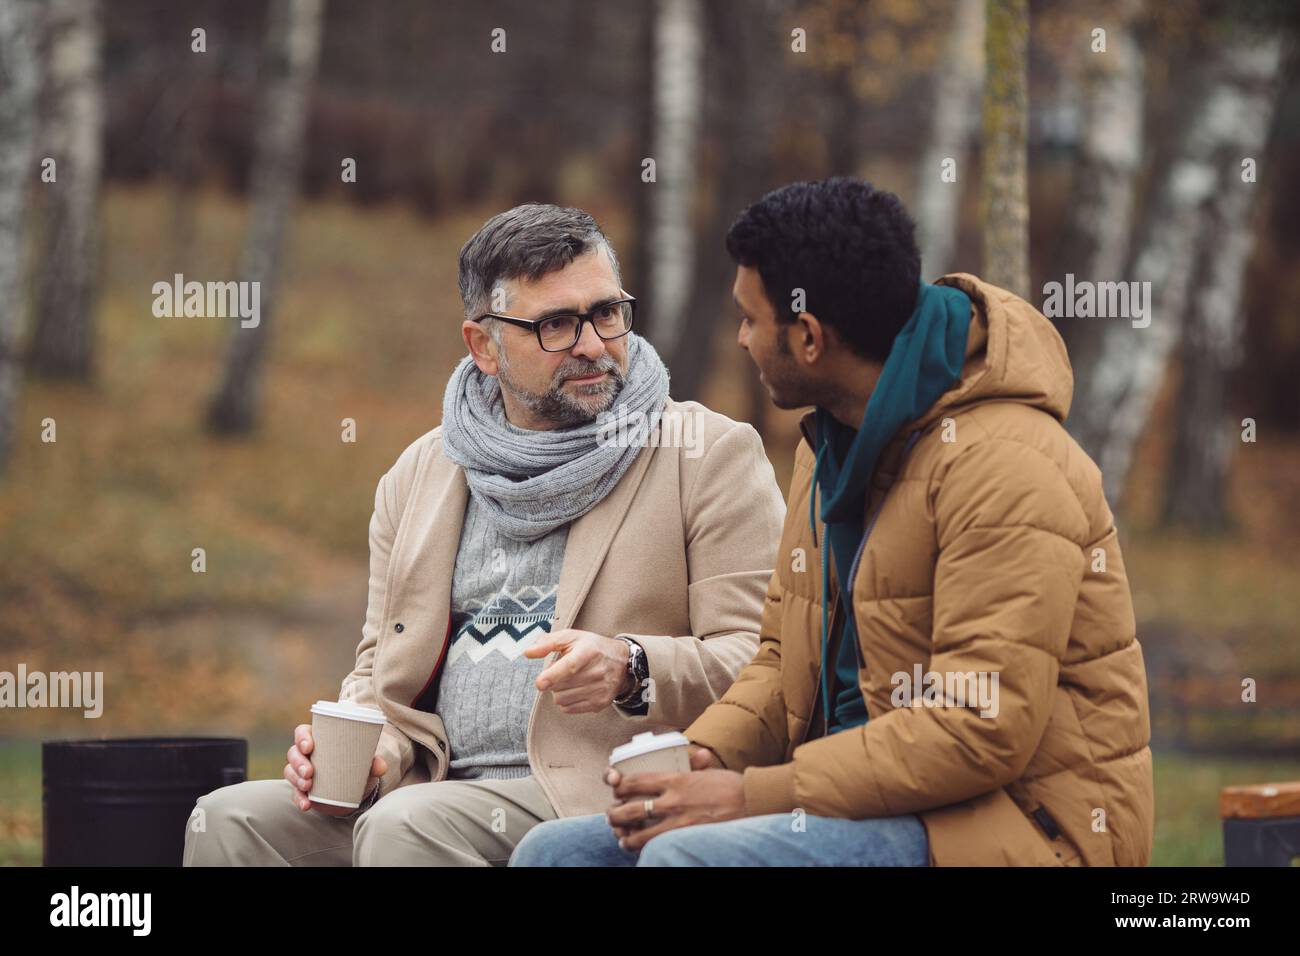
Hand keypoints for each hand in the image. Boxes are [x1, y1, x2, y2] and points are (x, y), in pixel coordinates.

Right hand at [285, 723, 386, 815]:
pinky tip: (306, 804)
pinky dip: (299, 799)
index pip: (302, 732)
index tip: (309, 746)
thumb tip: (381, 766)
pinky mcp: (302, 790)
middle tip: (309, 772)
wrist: (355, 790)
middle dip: (298, 762)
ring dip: (296, 779)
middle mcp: (306, 754)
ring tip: (308, 785)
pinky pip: (295, 793)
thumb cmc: (356, 766)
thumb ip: (373, 763)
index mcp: (318, 739)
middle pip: (293, 753)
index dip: (302, 737)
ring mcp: (301, 773)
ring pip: (290, 772)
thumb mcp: (365, 764)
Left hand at [525, 629, 632, 713]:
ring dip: (558, 691)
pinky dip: (566, 701)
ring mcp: (599, 690)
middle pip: (559, 686)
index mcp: (588, 652)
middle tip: (562, 671)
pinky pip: (569, 709)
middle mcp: (596, 672)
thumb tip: (528, 652)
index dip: (552, 675)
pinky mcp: (599, 703)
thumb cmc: (592, 647)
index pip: (569, 666)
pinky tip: (575, 690)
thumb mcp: (571, 637)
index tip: (540, 682)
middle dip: (553, 680)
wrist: (622, 662)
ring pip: (561, 699)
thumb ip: (547, 642)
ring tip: (569, 680)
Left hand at [604, 749, 743, 851]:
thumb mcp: (710, 771)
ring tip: (621, 837)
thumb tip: (697, 754)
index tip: (615, 788)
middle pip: (631, 810)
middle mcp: (673, 801)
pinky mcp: (686, 838)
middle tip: (611, 815)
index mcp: (676, 780)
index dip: (619, 786)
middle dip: (614, 814)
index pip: (636, 781)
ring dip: (625, 837)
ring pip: (640, 835)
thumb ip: (696, 765)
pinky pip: (657, 846)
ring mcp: (679, 823)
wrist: (753, 802)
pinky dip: (645, 849)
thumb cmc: (733, 786)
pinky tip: (641, 849)